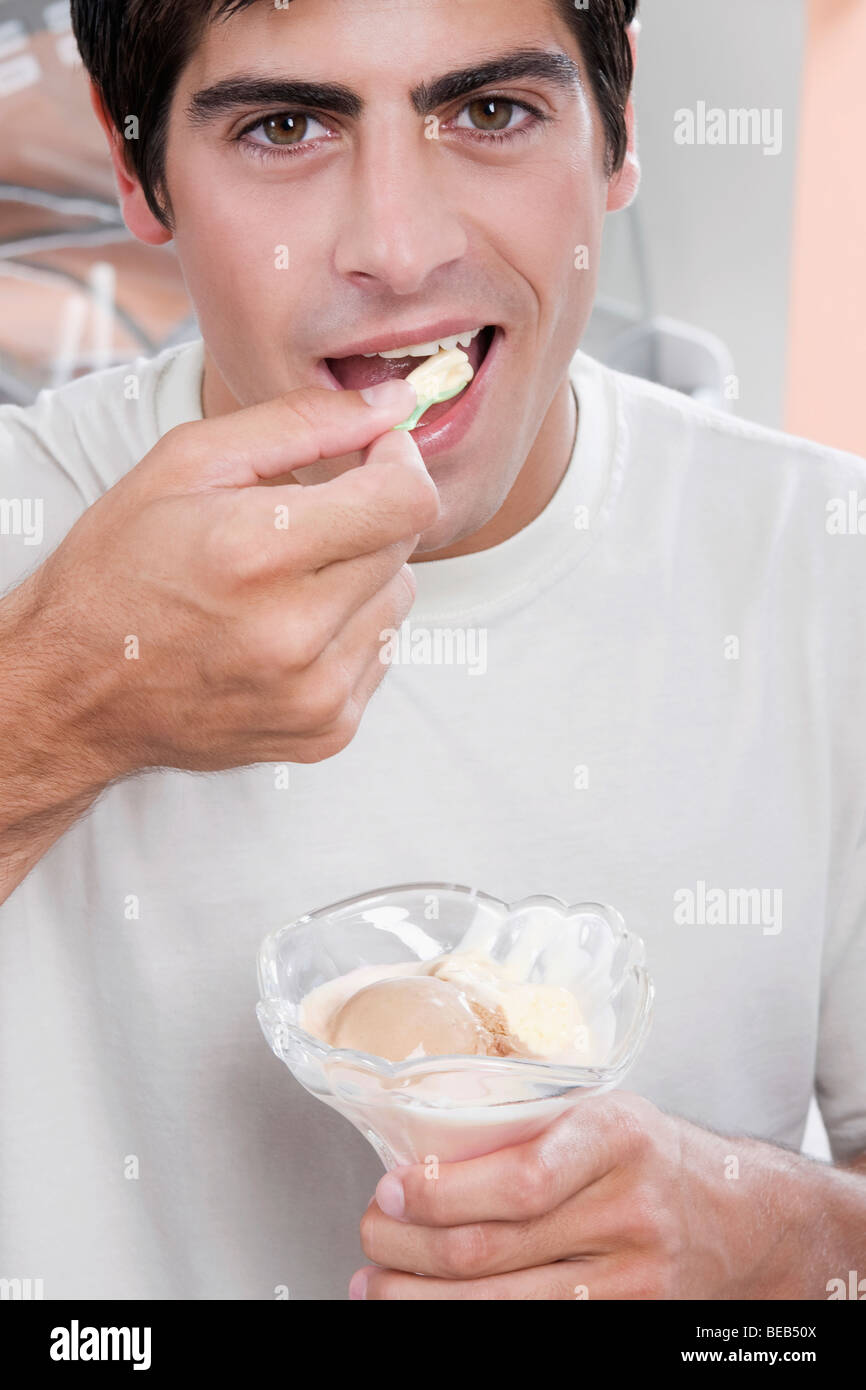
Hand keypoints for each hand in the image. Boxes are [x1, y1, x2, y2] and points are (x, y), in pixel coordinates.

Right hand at [12, 377, 437, 780]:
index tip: (377, 453)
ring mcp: (314, 694)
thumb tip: (393, 403)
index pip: (405, 500)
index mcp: (258, 552)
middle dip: (368, 516)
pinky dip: (347, 631)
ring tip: (285, 582)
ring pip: (398, 601)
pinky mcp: (326, 732)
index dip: (401, 462)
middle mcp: (295, 633)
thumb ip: (301, 422)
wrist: (77, 689)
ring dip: (360, 577)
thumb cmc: (122, 566)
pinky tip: (287, 630)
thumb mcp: (188, 464)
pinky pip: (380, 654)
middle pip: (404, 547)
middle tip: (304, 519)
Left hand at [352, 1092, 823, 1299]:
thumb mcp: (601, 1112)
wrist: (740, 1214)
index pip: (519, 1179)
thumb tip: (422, 1143)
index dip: (442, 1192)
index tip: (391, 1187)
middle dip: (410, 1247)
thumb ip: (530, 1125)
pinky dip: (472, 1325)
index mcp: (615, 1136)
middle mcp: (627, 1209)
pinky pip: (537, 1330)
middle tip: (370, 1232)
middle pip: (495, 1249)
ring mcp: (632, 1277)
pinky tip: (432, 1311)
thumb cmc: (650, 1153)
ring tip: (377, 1282)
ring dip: (423, 1298)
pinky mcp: (630, 1320)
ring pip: (504, 1304)